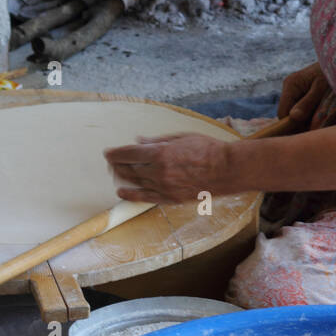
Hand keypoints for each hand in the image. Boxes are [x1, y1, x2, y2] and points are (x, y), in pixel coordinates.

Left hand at [104, 132, 232, 203]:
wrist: (227, 169)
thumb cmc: (208, 149)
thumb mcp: (182, 137)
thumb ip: (158, 140)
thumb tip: (139, 141)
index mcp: (161, 153)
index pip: (129, 153)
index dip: (116, 153)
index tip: (108, 152)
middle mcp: (159, 171)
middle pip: (129, 168)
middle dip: (117, 164)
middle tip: (112, 161)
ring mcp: (164, 186)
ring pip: (135, 182)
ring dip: (123, 177)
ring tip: (116, 173)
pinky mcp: (170, 198)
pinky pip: (145, 198)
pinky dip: (131, 195)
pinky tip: (122, 192)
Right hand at [277, 62, 329, 130]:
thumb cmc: (332, 73)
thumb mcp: (321, 88)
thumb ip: (307, 102)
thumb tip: (293, 117)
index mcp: (291, 84)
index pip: (282, 113)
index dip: (292, 125)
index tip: (308, 131)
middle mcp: (289, 87)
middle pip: (287, 114)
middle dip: (300, 123)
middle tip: (316, 127)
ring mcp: (294, 91)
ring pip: (294, 113)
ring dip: (306, 119)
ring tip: (321, 119)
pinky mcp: (302, 94)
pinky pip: (301, 109)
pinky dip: (309, 114)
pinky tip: (320, 114)